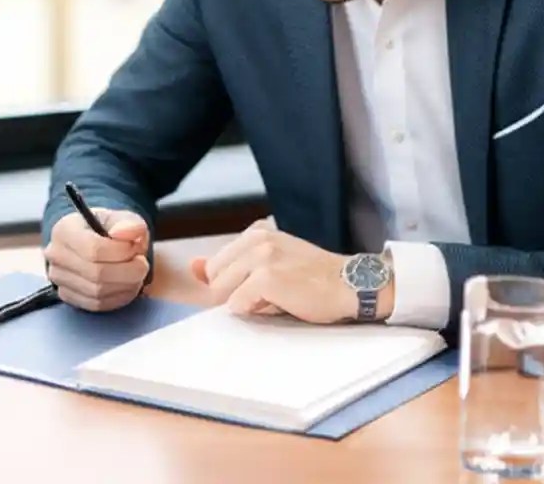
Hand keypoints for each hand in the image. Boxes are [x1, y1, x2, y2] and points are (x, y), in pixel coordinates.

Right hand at [44, 209, 149, 311]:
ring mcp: (58, 277)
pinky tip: (127, 285)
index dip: (121, 252)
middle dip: (128, 271)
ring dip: (125, 285)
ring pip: (97, 292)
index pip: (93, 249)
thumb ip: (130, 223)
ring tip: (136, 273)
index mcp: (65, 229)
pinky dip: (118, 297)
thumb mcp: (124, 218)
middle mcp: (55, 254)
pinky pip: (96, 304)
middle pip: (96, 273)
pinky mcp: (66, 295)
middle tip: (142, 264)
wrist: (97, 242)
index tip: (136, 249)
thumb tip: (124, 233)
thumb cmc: (110, 229)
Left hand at [190, 219, 390, 323]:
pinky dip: (253, 311)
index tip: (262, 286)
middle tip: (269, 294)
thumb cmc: (312, 279)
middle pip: (214, 278)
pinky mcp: (267, 277)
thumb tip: (193, 267)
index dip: (233, 284)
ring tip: (276, 297)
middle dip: (234, 293)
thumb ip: (229, 265)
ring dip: (244, 302)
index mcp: (256, 232)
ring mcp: (261, 256)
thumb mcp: (269, 264)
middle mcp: (256, 239)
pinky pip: (236, 305)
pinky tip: (280, 303)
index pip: (217, 264)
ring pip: (221, 291)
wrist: (350, 284)